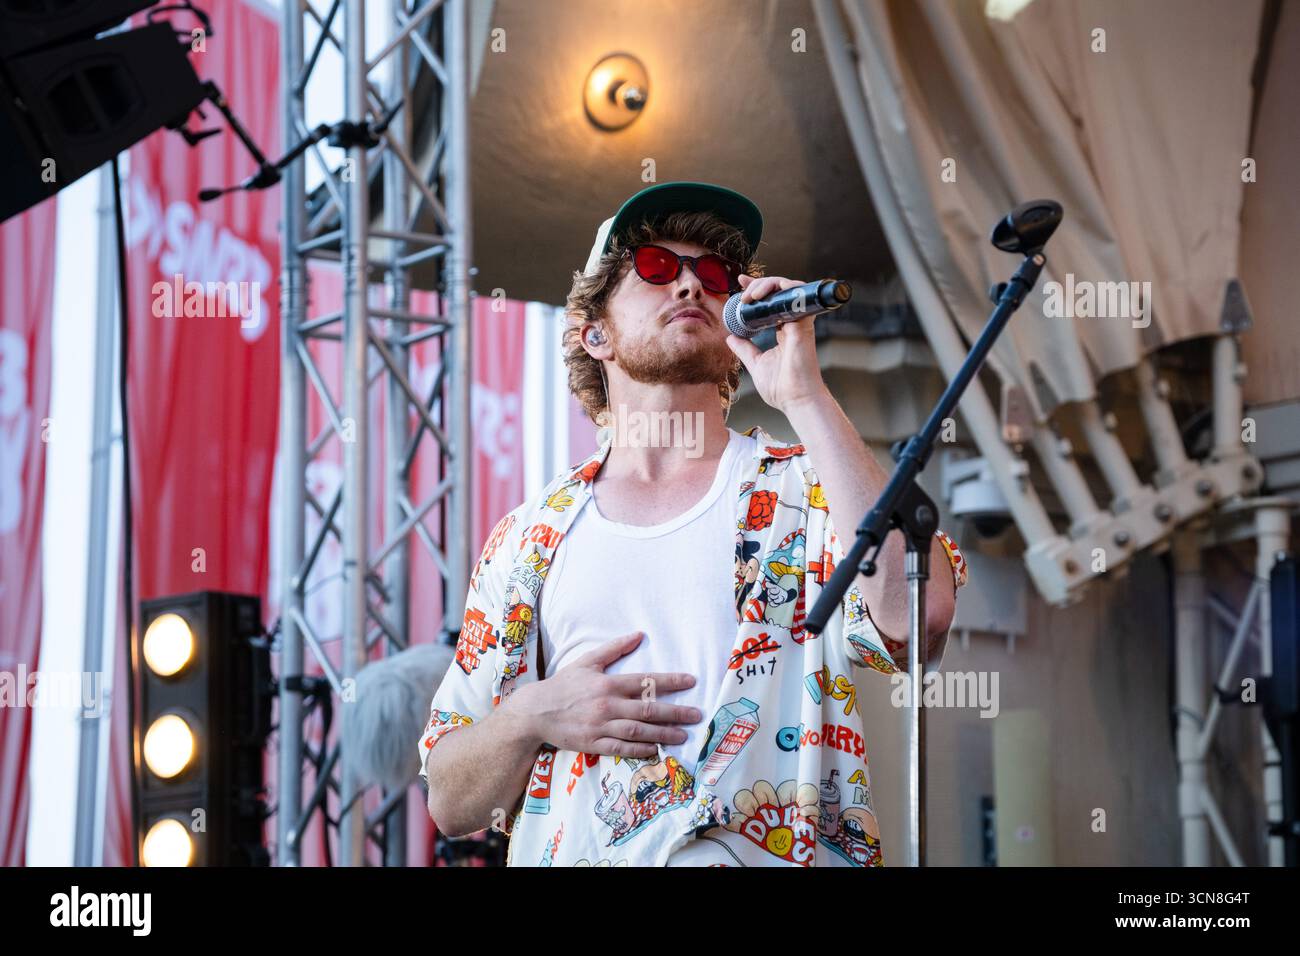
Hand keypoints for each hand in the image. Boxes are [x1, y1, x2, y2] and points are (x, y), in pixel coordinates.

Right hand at [505, 631, 702, 757]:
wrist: (536, 712)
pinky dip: (640, 750)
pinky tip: (655, 750)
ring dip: (663, 734)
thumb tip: (639, 635)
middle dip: (676, 712)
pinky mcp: (594, 745)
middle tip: (697, 715)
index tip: (691, 681)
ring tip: (683, 735)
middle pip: (648, 710)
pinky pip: (622, 749)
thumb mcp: (587, 662)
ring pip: (638, 732)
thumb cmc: (563, 685)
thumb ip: (614, 649)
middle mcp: (607, 706)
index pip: (646, 682)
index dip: (671, 681)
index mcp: (608, 684)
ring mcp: (601, 727)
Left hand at [725, 273, 830, 413]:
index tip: (740, 283)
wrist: (795, 400)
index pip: (770, 302)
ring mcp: (799, 322)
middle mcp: (792, 323)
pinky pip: (797, 296)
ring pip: (787, 288)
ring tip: (750, 295)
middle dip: (758, 285)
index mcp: (783, 331)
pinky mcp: (804, 324)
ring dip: (767, 284)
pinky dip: (783, 289)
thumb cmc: (781, 387)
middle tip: (742, 296)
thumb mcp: (755, 364)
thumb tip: (730, 338)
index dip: (756, 288)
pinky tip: (765, 295)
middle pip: (778, 291)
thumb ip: (744, 349)